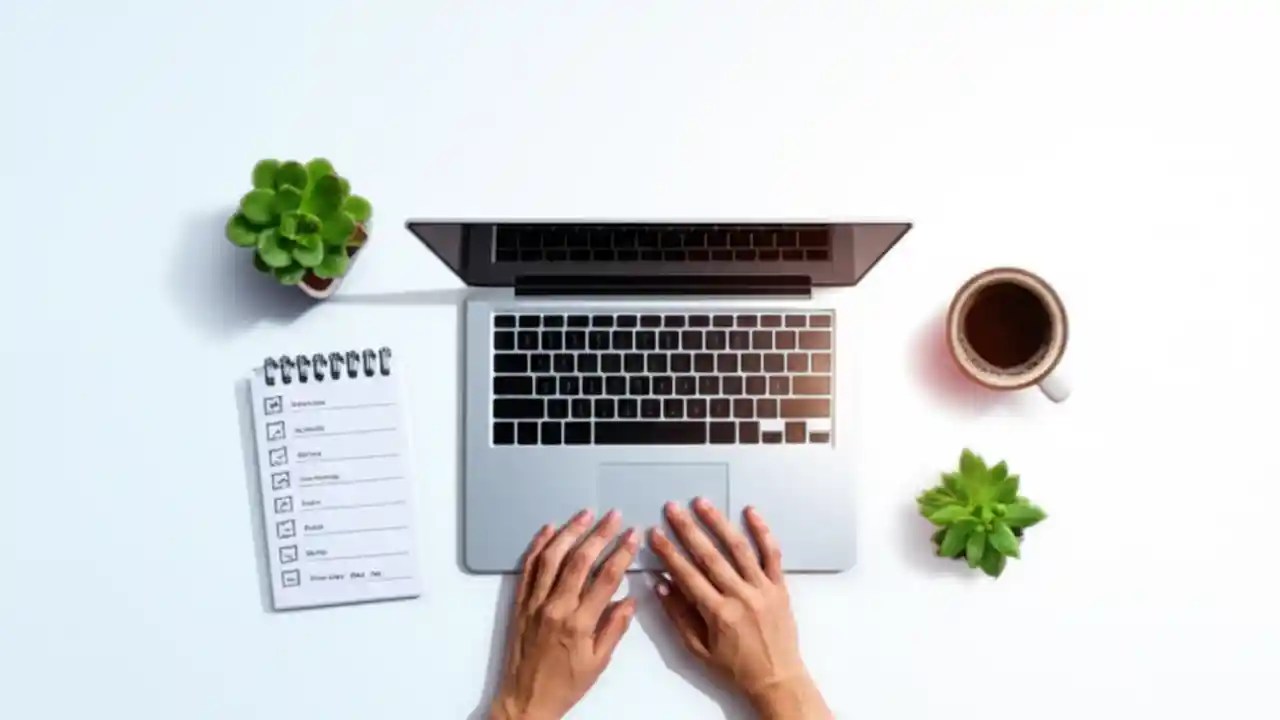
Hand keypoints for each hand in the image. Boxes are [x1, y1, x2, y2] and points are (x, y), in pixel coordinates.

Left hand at [491, 510, 638, 719]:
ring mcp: (534, 603)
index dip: (621, 554)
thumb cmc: (564, 685)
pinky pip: (528, 568)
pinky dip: (538, 546)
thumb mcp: (598, 663)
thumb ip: (614, 628)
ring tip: (585, 514)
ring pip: (551, 557)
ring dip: (570, 532)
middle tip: (613, 517)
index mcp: (578, 623)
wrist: (524, 700)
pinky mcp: (520, 603)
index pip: (604, 579)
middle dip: (599, 534)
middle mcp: (555, 608)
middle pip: (579, 561)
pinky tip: (549, 530)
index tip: (632, 537)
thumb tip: (629, 600)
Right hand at [650, 500, 831, 719]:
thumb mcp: (699, 650)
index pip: (687, 575)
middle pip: (709, 556)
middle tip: (672, 508)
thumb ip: (679, 616)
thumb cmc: (735, 668)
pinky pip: (772, 554)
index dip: (668, 553)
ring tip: (702, 503)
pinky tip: (750, 512)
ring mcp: (763, 588)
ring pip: (739, 548)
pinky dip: (762, 531)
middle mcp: (741, 596)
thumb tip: (661, 585)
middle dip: (688, 530)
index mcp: (718, 613)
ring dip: (718, 523)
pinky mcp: (779, 586)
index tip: (655, 534)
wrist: (777, 679)